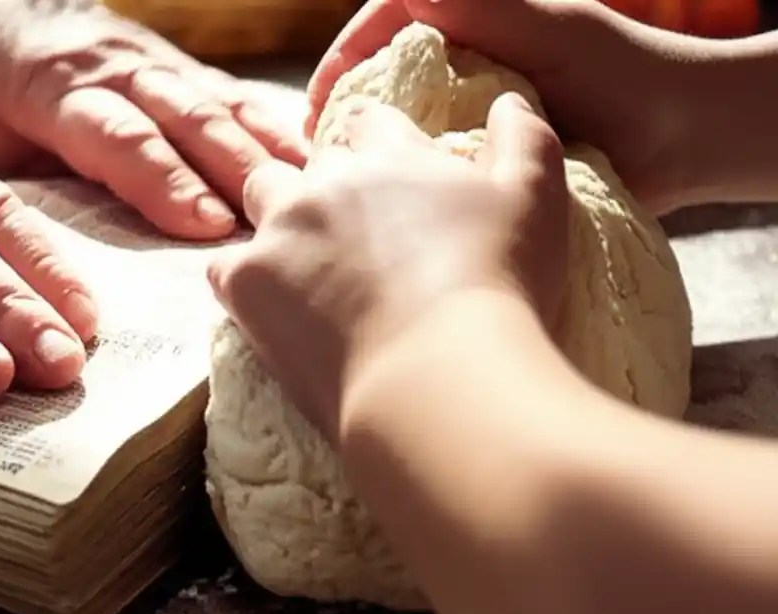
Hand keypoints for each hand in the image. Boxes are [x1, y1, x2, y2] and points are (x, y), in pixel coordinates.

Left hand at [0, 0, 306, 240]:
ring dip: (263, 148)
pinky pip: (232, 92)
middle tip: (269, 218)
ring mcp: (157, 63)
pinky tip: (311, 152)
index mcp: (60, 93)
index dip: (165, 179)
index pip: (120, 138)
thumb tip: (84, 254)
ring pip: (215, 102)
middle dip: (230, 169)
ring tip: (308, 190)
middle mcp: (117, 71)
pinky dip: (271, 122)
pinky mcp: (184, 64)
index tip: (206, 224)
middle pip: (182, 118)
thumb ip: (40, 185)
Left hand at [209, 93, 568, 440]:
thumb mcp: (537, 200)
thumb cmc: (497, 290)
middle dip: (328, 184)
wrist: (438, 380)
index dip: (375, 145)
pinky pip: (223, 265)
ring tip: (305, 262)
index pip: (368, 121)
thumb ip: (525, 138)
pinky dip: (242, 279)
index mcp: (392, 155)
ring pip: (260, 195)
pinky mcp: (247, 283)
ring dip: (278, 217)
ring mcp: (281, 230)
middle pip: (313, 160)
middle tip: (353, 234)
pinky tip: (271, 307)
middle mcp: (328, 181)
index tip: (387, 178)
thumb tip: (509, 102)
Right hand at [306, 0, 701, 214]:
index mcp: (474, 21)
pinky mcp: (486, 160)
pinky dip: (404, 184)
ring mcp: (474, 113)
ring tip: (341, 183)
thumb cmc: (624, 73)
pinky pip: (432, 169)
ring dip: (368, 151)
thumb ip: (479, 6)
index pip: (387, 22)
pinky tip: (386, 206)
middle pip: (382, 76)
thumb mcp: (548, 28)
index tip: (318, 101)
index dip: (344, 57)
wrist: (683, 140)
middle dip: (344, 109)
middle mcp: (466, 64)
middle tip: (317, 152)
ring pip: (401, 126)